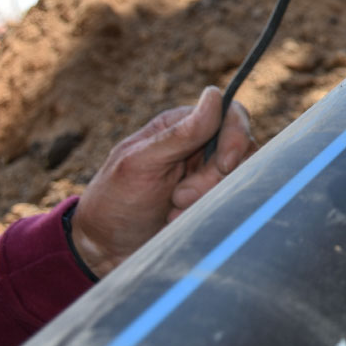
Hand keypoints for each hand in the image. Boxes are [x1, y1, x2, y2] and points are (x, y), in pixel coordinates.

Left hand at [71, 86, 255, 277]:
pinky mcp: (211, 201)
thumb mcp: (141, 163)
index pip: (230, 114)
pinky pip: (233, 200)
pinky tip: (180, 221)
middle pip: (241, 148)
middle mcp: (200, 146)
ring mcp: (208, 175)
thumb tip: (214, 94)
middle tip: (180, 196)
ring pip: (240, 176)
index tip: (225, 165)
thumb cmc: (114, 201)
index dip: (236, 137)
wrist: (104, 252)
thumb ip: (180, 133)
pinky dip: (211, 212)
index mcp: (181, 126)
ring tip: (175, 210)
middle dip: (215, 177)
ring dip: (210, 196)